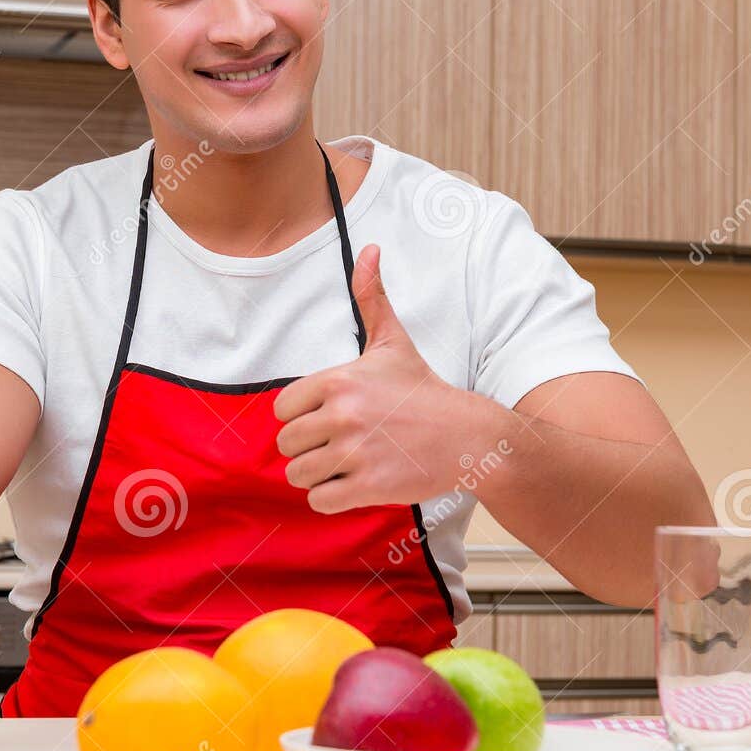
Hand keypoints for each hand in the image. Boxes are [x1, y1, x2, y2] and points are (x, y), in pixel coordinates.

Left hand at [273, 244, 501, 512]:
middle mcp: (342, 415)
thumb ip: (371, 297)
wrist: (468, 436)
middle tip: (340, 444)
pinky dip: (331, 498)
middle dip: (308, 448)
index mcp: (339, 380)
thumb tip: (369, 249)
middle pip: (286, 444)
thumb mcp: (394, 342)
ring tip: (346, 464)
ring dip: (317, 475)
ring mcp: (354, 452)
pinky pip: (320, 501)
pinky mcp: (368, 486)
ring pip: (298, 475)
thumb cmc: (424, 390)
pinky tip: (355, 484)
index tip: (329, 417)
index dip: (302, 416)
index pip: (283, 409)